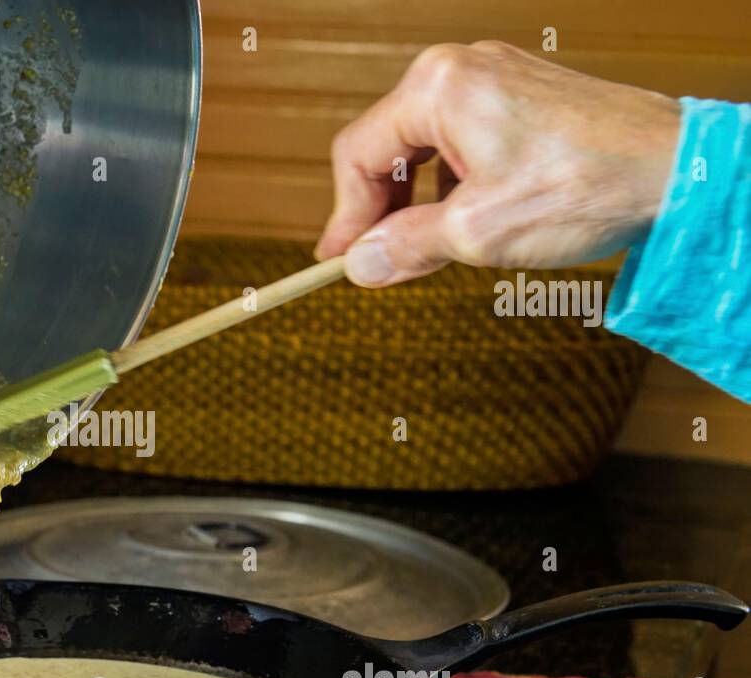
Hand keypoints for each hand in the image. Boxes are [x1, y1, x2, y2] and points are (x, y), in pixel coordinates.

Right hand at [316, 41, 681, 286]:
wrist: (679, 172)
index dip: (344, 216)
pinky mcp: (521, 97)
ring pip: (423, 150)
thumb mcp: (477, 233)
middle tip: (383, 265)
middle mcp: (460, 71)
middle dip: (382, 211)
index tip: (339, 263)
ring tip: (433, 250)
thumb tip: (359, 264)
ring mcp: (494, 79)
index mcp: (438, 89)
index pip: (357, 155)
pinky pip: (460, 143)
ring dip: (418, 204)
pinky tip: (470, 222)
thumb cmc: (586, 187)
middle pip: (386, 148)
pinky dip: (452, 187)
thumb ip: (405, 247)